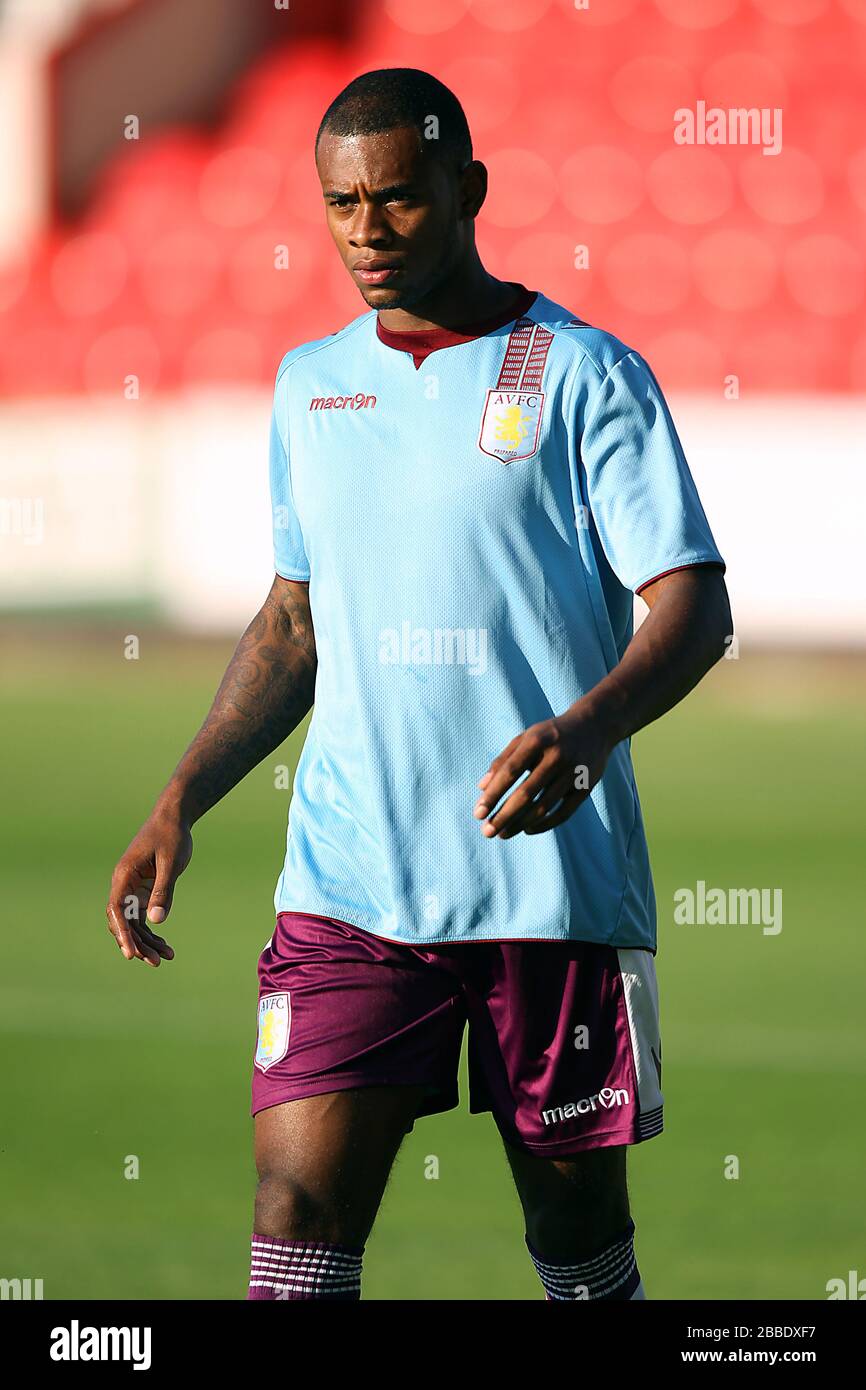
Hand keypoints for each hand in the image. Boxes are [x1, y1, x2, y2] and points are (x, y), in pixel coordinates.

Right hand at [106, 810, 191, 965]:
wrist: (173, 818)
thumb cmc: (171, 836)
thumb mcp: (170, 863)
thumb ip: (163, 890)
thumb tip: (156, 921)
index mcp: (124, 875)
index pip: (117, 910)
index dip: (122, 933)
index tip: (130, 953)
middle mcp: (124, 885)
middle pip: (123, 921)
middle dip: (137, 943)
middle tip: (156, 962)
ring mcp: (133, 889)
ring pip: (134, 923)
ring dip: (146, 942)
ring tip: (165, 958)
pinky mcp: (144, 891)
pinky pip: (143, 917)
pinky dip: (153, 932)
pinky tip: (165, 946)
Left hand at [474, 706, 612, 838]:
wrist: (594, 726)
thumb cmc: (550, 734)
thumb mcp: (526, 738)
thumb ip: (503, 761)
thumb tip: (482, 788)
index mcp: (538, 740)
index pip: (510, 772)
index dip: (493, 794)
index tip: (478, 814)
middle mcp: (557, 755)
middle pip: (526, 793)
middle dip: (504, 815)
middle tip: (487, 832)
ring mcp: (574, 772)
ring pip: (544, 806)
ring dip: (521, 824)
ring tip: (503, 833)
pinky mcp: (586, 787)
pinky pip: (563, 812)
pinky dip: (544, 824)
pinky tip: (527, 829)